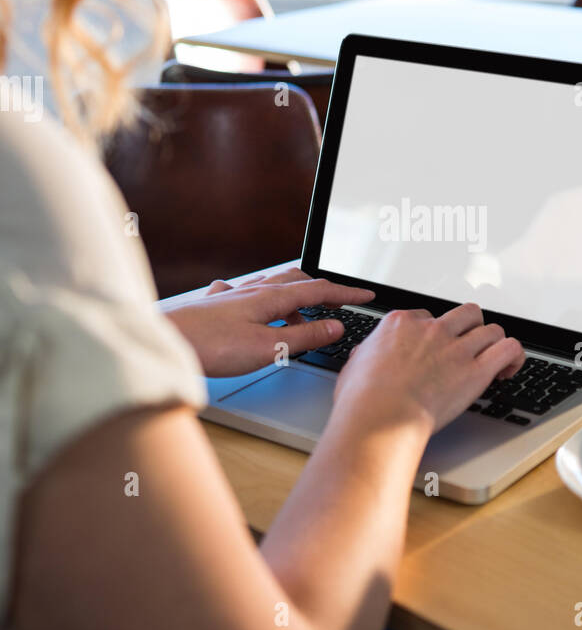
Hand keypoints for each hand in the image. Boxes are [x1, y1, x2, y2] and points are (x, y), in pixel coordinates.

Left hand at [163, 269, 374, 376]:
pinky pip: (246, 296)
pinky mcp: (216, 308)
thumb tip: (334, 327)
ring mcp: (233, 297)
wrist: (165, 341)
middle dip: (321, 290)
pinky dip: (261, 301)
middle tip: (338, 302)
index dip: (346, 293)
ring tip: (303, 318)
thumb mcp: (267, 347)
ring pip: (272, 288)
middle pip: (297, 282)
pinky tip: (250, 305)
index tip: (368, 295)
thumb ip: (304, 337)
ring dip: (293, 299)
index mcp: (271, 298)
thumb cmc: (210, 345)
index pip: (319, 290)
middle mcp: (253, 291)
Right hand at [333, 303, 523, 435]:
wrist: (380, 417)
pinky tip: (508, 369)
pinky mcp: (476, 371)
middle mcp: (432, 330)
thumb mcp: (353, 367)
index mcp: (401, 324)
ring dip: (493, 342)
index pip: (428, 316)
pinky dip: (514, 356)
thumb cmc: (363, 399)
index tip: (436, 348)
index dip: (435, 334)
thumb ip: (364, 356)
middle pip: (465, 314)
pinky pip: (509, 349)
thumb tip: (363, 357)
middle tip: (468, 346)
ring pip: (491, 328)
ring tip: (491, 358)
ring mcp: (456, 348)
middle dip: (469, 328)